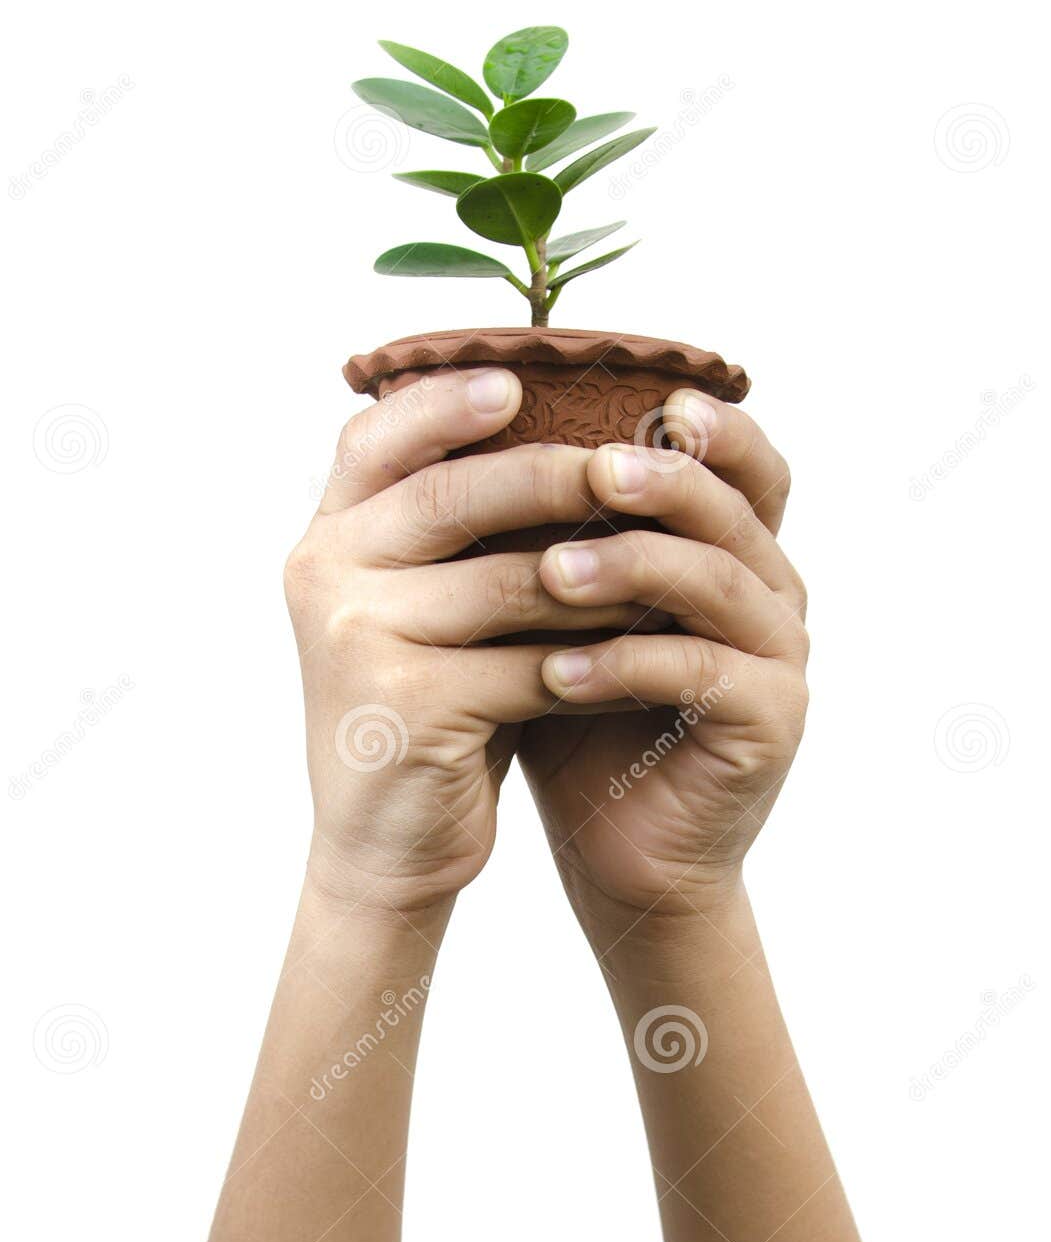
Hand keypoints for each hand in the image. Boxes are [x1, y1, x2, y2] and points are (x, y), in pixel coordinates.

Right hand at [284, 369, 658, 908]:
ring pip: (510, 581)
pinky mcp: (409, 709)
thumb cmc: (427, 709)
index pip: (373, 440)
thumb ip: (454, 537)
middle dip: (553, 473)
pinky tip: (646, 648)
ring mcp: (359, 643)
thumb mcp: (418, 610)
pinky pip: (531, 663)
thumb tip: (557, 440)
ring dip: (599, 571)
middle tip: (634, 462)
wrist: (385, 846)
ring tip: (668, 551)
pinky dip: (597, 656)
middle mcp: (325, 579)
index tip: (517, 381)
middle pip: (451, 495)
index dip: (444, 403)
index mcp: (325, 542)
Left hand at [519, 392, 808, 913]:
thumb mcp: (559, 609)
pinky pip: (704, 676)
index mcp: (732, 549)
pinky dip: (628, 666)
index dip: (711, 424)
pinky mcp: (769, 724)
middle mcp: (771, 593)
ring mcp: (780, 659)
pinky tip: (557, 672)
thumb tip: (461, 434)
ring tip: (552, 572)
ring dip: (634, 569)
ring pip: (720, 585)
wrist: (616, 845)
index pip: (744, 463)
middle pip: (735, 509)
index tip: (648, 395)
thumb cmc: (578, 712)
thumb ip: (547, 529)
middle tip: (595, 466)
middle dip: (664, 480)